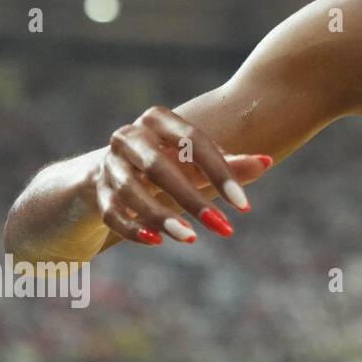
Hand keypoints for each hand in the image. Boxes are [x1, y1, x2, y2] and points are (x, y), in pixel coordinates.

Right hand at [90, 106, 272, 245]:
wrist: (115, 171)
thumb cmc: (169, 163)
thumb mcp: (198, 163)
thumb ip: (229, 165)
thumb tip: (267, 162)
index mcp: (158, 120)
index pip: (193, 142)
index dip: (221, 173)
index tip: (244, 206)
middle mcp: (128, 137)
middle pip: (159, 166)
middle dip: (192, 199)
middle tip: (224, 228)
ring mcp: (108, 164)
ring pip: (131, 191)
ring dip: (162, 217)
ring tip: (191, 238)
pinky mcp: (94, 191)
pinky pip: (111, 212)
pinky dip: (133, 227)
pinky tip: (157, 241)